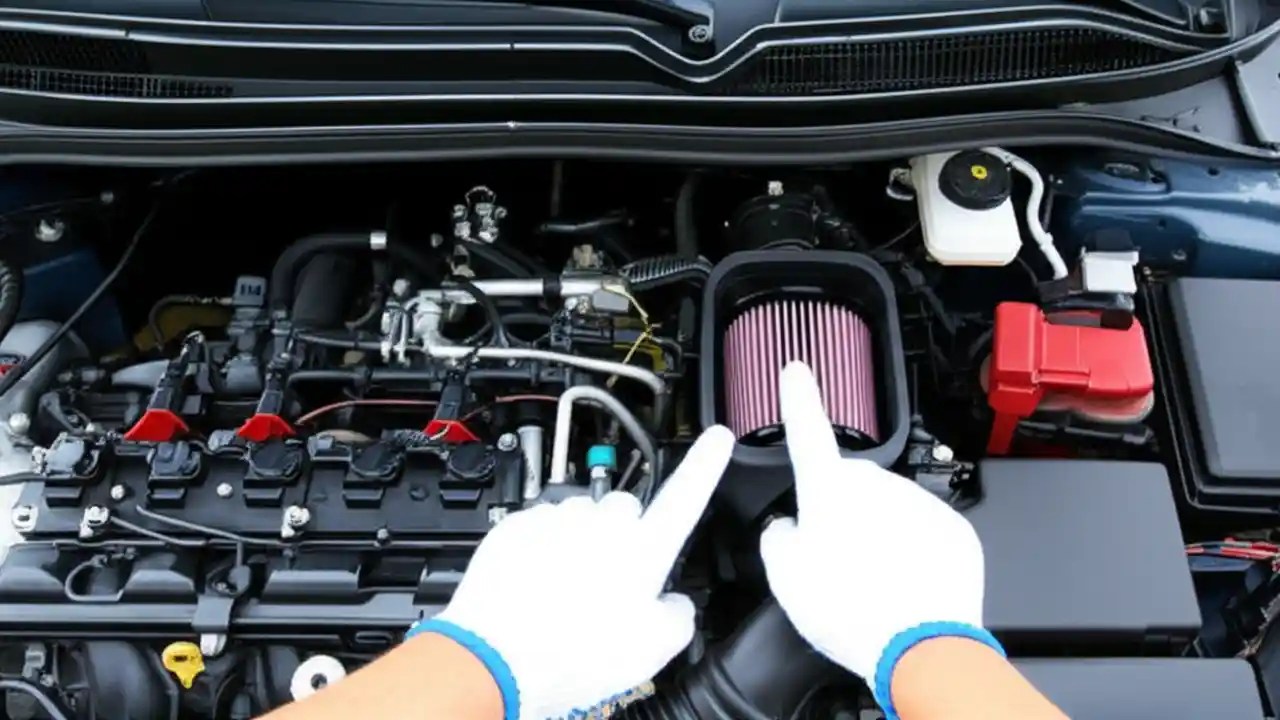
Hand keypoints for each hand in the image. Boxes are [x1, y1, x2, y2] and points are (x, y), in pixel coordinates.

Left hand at [418, 426, 734, 719]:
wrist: (497, 657)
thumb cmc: (573, 655)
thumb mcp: (652, 651)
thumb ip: (678, 616)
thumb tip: (673, 603)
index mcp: (644, 549)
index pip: (686, 495)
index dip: (705, 465)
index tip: (717, 436)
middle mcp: (603, 523)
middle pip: (626, 510)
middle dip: (622, 536)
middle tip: (608, 585)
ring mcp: (558, 519)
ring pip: (581, 518)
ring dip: (579, 545)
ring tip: (566, 594)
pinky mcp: (519, 524)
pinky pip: (541, 526)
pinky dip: (542, 550)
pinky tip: (538, 587)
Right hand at [760, 363, 992, 688]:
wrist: (920, 648)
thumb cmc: (851, 613)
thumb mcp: (784, 578)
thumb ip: (778, 538)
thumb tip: (788, 529)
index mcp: (829, 490)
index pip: (808, 430)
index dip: (799, 398)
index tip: (797, 371)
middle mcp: (876, 487)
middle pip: (848, 488)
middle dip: (840, 514)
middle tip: (834, 563)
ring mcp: (917, 505)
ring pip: (887, 511)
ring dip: (876, 536)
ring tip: (870, 585)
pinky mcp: (952, 529)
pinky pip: (922, 532)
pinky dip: (910, 553)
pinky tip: (902, 587)